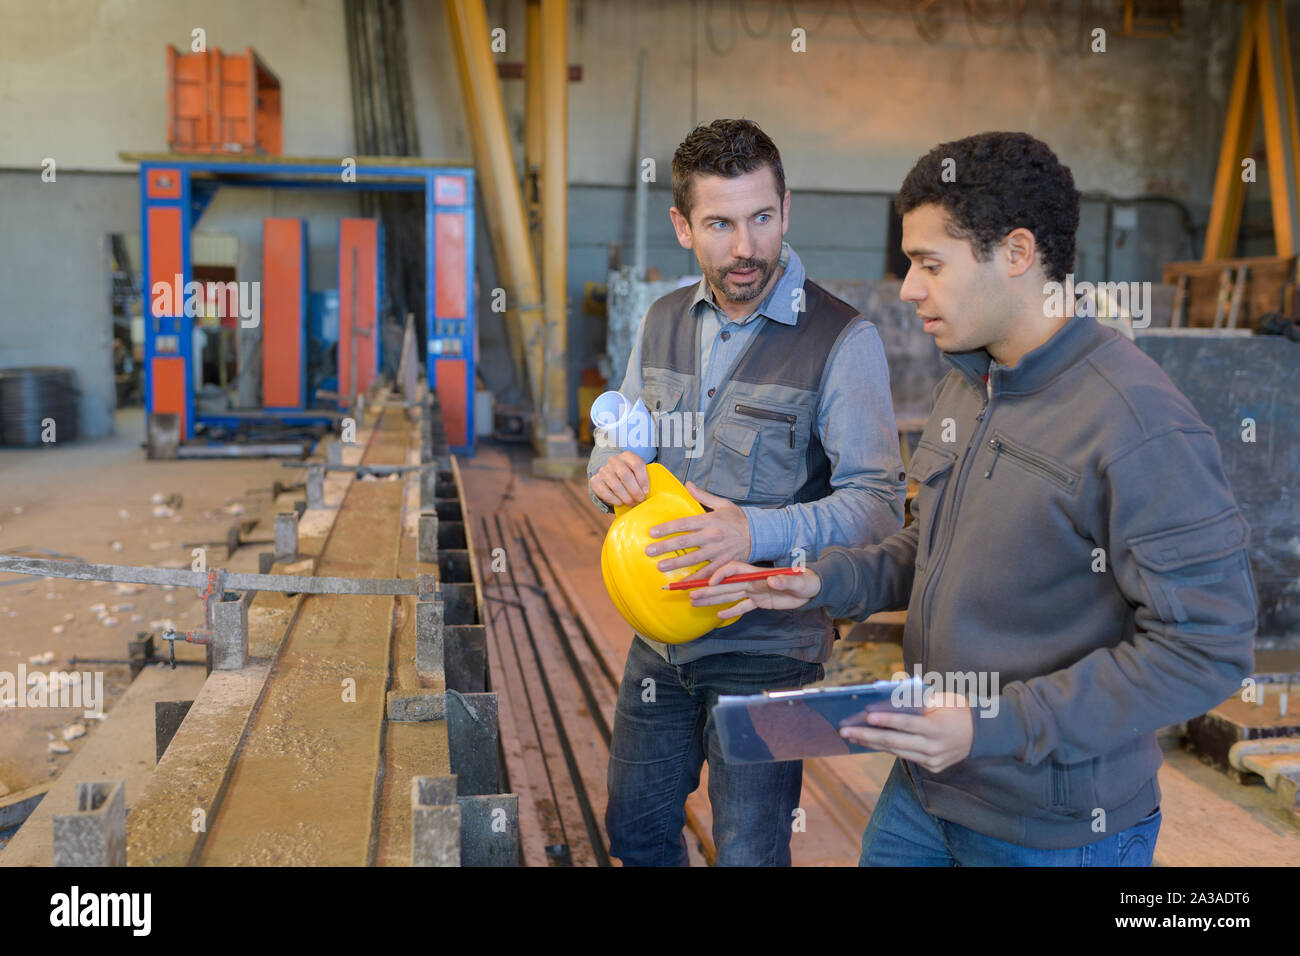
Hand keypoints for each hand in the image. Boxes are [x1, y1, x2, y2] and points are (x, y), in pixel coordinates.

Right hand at [589, 451, 649, 507]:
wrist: (612, 475)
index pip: (637, 464)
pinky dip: (613, 499)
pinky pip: (604, 491)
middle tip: (640, 500)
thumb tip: (652, 491)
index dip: (643, 479)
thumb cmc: (630, 476)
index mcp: (627, 456)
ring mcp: (603, 469)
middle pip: (625, 475)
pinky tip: (620, 503)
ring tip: (632, 503)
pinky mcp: (595, 480)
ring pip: (616, 485)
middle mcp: (614, 460)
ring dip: (625, 497)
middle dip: (635, 491)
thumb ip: (644, 478)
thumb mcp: (637, 472)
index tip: (646, 491)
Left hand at [645, 482, 750, 579]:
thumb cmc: (739, 519)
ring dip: (676, 563)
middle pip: (685, 542)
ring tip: (660, 567)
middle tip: (649, 551)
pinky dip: (694, 579)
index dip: (667, 528)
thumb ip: (703, 496)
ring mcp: (718, 552)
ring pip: (693, 559)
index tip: (652, 532)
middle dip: (665, 547)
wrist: (760, 535)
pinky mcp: (724, 564)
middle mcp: (712, 536)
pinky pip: (707, 573)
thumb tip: (688, 484)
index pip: (684, 523)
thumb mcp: (723, 504)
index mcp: (710, 521)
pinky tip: (682, 584)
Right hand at [688, 559, 820, 620]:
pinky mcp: (759, 602)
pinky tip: (718, 615)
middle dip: (707, 589)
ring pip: (729, 595)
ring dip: (712, 599)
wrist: (813, 589)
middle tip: (690, 594)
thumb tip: (771, 580)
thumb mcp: (798, 582)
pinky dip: (730, 610)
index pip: (733, 570)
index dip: (721, 574)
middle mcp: (752, 582)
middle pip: (725, 584)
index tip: (710, 582)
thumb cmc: (806, 581)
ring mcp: (754, 592)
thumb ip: (783, 581)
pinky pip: (741, 606)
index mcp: (757, 573)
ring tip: (695, 602)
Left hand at [839, 691, 973, 772]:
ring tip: (852, 736)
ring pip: (897, 751)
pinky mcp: (932, 767)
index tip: (865, 716)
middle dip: (867, 736)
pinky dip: (888, 748)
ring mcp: (933, 760)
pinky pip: (906, 756)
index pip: (907, 723)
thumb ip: (916, 701)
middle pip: (895, 741)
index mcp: (937, 727)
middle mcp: (934, 747)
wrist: (982, 734)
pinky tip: (871, 743)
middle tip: (845, 731)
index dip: (886, 720)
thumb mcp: (941, 700)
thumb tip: (886, 699)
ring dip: (872, 744)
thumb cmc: (958, 710)